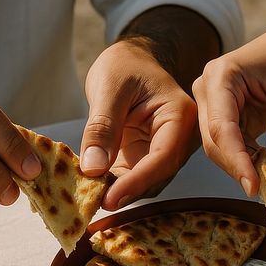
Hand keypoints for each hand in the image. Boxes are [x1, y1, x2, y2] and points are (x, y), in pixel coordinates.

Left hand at [79, 40, 197, 210]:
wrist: (130, 60)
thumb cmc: (125, 65)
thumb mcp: (110, 88)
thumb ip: (102, 127)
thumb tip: (93, 167)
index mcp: (180, 117)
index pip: (163, 158)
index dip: (136, 182)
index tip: (108, 199)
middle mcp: (178, 139)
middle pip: (156, 177)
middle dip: (125, 192)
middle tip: (90, 205)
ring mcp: (162, 151)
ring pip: (143, 183)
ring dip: (116, 193)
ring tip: (85, 199)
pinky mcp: (145, 158)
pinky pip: (130, 179)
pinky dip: (110, 185)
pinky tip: (89, 190)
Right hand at [192, 16, 265, 194]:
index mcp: (220, 76)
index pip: (222, 127)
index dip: (237, 160)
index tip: (254, 186)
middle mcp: (208, 90)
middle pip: (215, 141)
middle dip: (239, 167)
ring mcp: (213, 105)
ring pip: (221, 148)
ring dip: (244, 166)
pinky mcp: (224, 117)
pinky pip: (233, 145)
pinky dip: (250, 160)